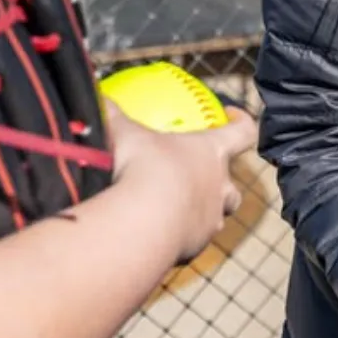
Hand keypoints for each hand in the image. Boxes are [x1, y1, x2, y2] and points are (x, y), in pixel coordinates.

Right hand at [106, 98, 254, 263]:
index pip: (243, 133)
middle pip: (232, 188)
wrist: (142, 223)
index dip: (242, 123)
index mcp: (210, 152)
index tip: (233, 116)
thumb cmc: (139, 168)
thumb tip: (94, 90)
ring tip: (179, 215)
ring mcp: (210, 220)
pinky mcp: (195, 248)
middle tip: (205, 181)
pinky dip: (176, 238)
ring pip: (215, 219)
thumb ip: (111, 113)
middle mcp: (218, 187)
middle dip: (223, 185)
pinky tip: (153, 237)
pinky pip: (188, 242)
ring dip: (201, 215)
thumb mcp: (122, 134)